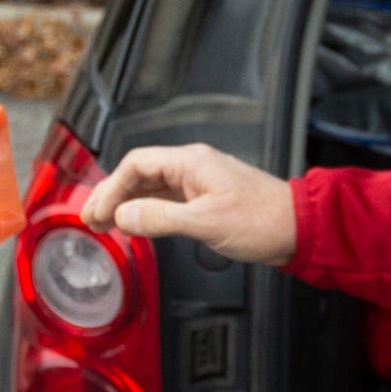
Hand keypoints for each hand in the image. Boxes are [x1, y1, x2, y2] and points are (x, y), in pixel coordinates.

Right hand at [80, 143, 297, 263]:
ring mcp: (200, 183)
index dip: (111, 189)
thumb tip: (123, 216)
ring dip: (128, 205)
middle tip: (92, 221)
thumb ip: (160, 218)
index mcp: (191, 162)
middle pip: (140, 174)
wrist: (298, 229)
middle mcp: (193, 167)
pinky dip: (147, 212)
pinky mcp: (207, 199)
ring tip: (107, 225)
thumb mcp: (205, 222)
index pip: (137, 165)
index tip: (97, 213)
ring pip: (152, 187)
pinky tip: (138, 225)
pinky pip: (167, 200)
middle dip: (113, 196)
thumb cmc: (262, 220)